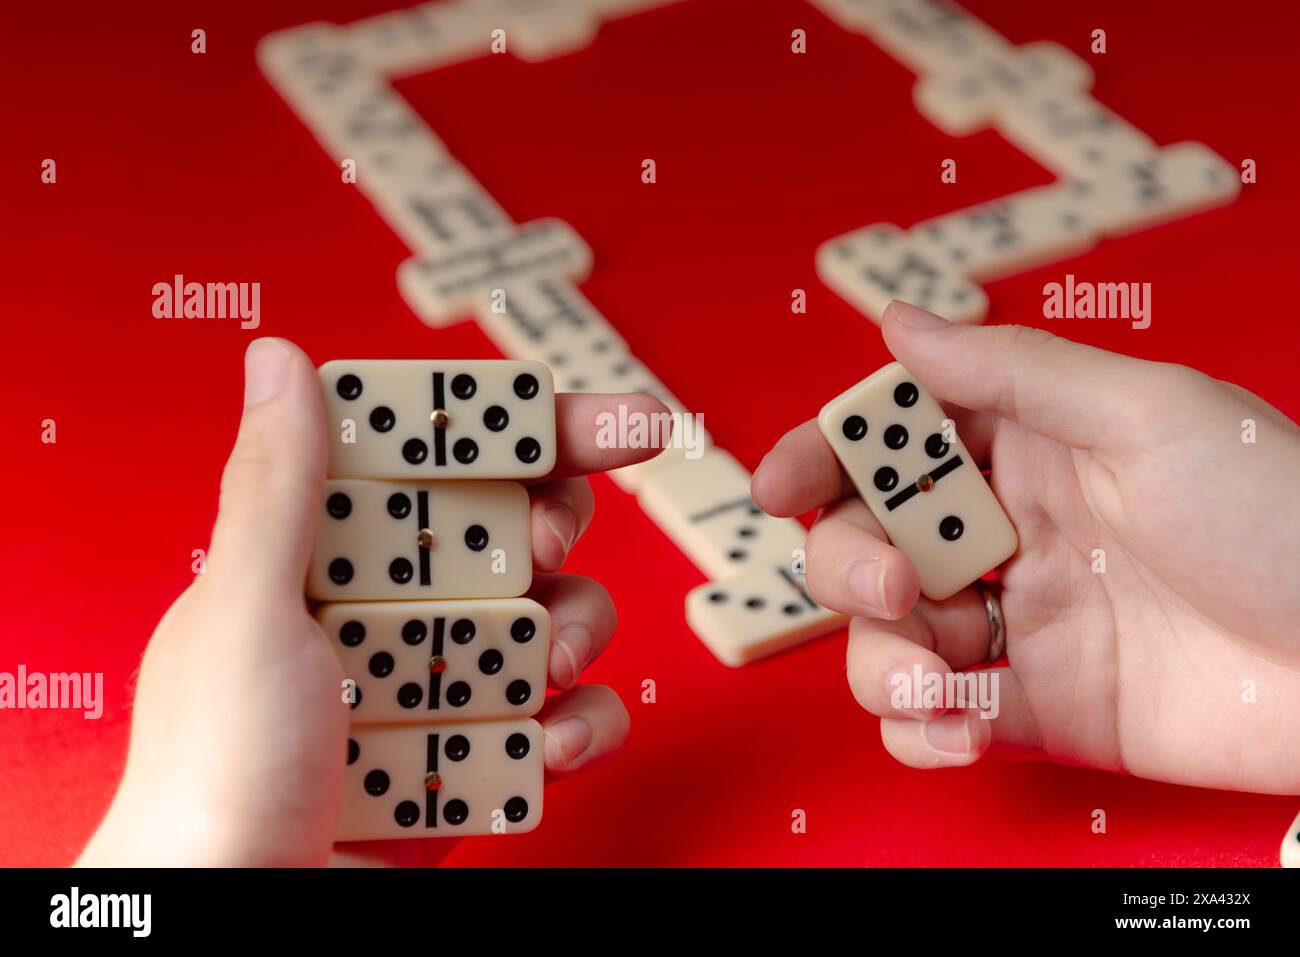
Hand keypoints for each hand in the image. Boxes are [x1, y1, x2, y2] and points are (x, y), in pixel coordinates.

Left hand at [78, 338, 663, 865]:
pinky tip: (551, 744)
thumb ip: (279, 488)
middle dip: (556, 526)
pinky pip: (564, 717)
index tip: (610, 423)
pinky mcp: (479, 755)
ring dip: (575, 633)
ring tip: (547, 663)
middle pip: (515, 526)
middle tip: (544, 548)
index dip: (528, 428)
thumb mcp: (243, 615)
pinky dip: (579, 727)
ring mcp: (443, 680)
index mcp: (329, 553)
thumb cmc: (211, 778)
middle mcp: (395, 607)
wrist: (241, 924)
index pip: (439, 458)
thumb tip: (282, 361)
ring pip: (557, 618)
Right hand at [753, 301, 1299, 793]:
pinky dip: (923, 732)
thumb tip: (899, 321)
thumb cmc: (1282, 518)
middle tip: (891, 583)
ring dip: (880, 662)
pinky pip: (936, 722)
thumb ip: (1011, 372)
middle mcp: (1009, 537)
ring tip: (937, 682)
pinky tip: (957, 730)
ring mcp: (1017, 628)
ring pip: (883, 639)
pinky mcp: (1034, 713)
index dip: (825, 456)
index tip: (778, 482)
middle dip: (849, 565)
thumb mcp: (1149, 415)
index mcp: (1030, 452)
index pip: (894, 442)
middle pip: (865, 542)